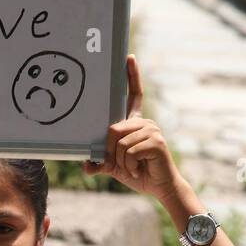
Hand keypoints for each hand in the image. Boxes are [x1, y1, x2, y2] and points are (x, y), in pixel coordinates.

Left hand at [83, 55, 179, 198]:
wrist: (160, 187)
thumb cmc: (138, 173)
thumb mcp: (115, 167)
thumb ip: (101, 163)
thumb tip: (86, 165)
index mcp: (135, 123)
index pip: (134, 95)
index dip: (131, 76)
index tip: (129, 57)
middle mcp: (144, 122)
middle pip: (113, 129)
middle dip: (110, 152)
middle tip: (118, 165)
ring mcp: (151, 130)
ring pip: (120, 143)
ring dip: (121, 162)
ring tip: (132, 168)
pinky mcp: (156, 141)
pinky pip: (129, 152)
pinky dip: (129, 166)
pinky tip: (139, 169)